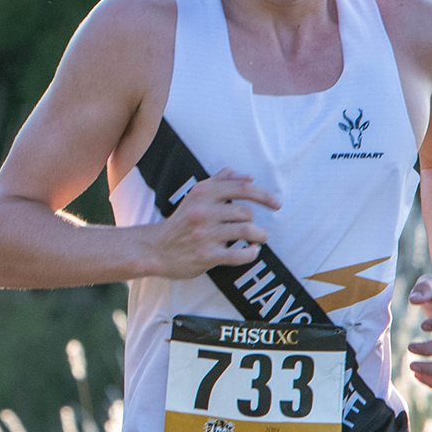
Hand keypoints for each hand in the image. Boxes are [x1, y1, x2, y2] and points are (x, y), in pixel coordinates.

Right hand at [147, 169, 279, 278]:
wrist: (155, 249)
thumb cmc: (180, 222)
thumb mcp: (194, 197)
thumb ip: (218, 183)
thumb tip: (246, 175)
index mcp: (202, 193)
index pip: (241, 189)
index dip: (263, 196)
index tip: (276, 203)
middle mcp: (203, 211)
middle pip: (246, 212)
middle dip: (255, 221)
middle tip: (255, 228)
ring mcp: (205, 234)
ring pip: (247, 231)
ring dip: (259, 236)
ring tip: (259, 239)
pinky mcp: (207, 255)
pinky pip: (240, 254)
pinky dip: (252, 253)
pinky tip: (252, 251)